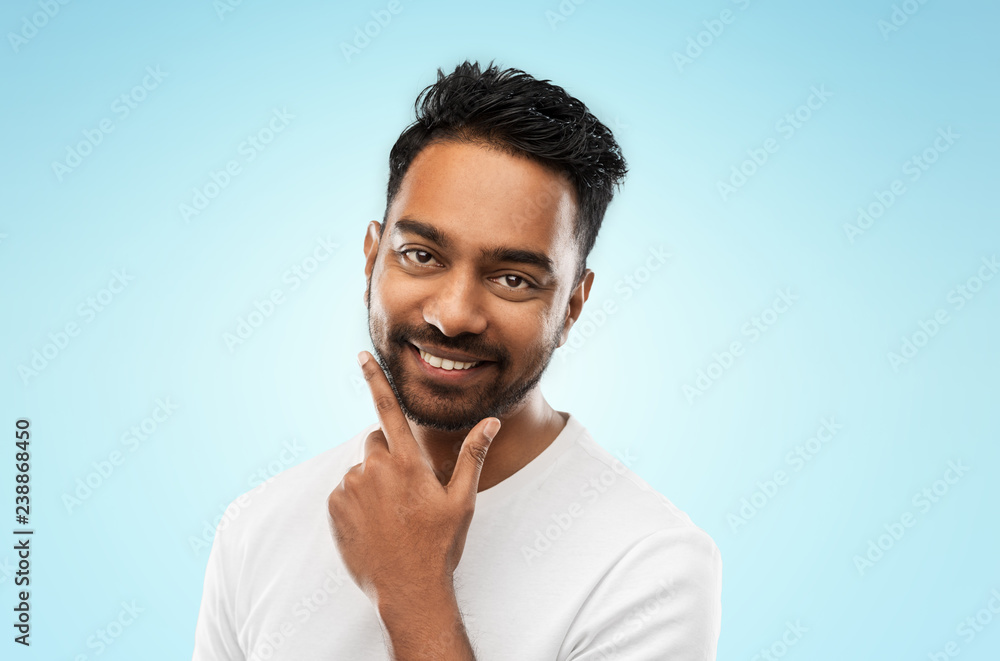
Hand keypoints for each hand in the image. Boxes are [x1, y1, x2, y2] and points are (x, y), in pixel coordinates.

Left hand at [327, 350, 500, 606]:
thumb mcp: (462, 500)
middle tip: (409, 492)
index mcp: (407, 461)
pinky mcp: (335, 508)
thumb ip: (472, 455)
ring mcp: (351, 488)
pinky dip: (357, 502)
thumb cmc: (440, 545)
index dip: (375, 379)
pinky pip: (345, 492)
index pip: (388, 409)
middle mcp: (374, 468)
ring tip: (393, 518)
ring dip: (374, 483)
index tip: (361, 356)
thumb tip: (491, 421)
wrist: (408, 590)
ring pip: (362, 470)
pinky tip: (376, 527)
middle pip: (376, 442)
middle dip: (389, 456)